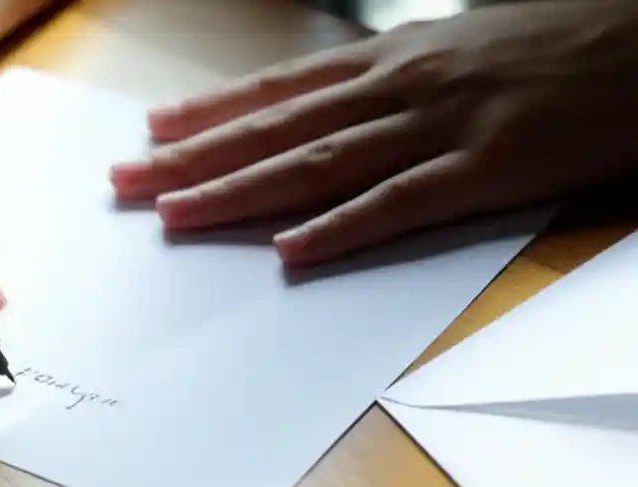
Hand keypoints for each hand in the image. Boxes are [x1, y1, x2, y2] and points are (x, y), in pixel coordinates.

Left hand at [110, 1, 637, 265]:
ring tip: (174, 216)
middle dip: (192, 160)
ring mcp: (439, 127)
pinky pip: (400, 204)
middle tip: (126, 186)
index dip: (209, 114)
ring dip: (238, 193)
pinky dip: (340, 228)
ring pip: (317, 165)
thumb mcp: (461, 41)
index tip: (149, 134)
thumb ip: (395, 75)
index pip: (279, 92)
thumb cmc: (558, 37)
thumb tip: (338, 98)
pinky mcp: (486, 169)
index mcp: (393, 59)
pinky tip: (290, 250)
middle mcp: (399, 87)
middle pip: (275, 130)